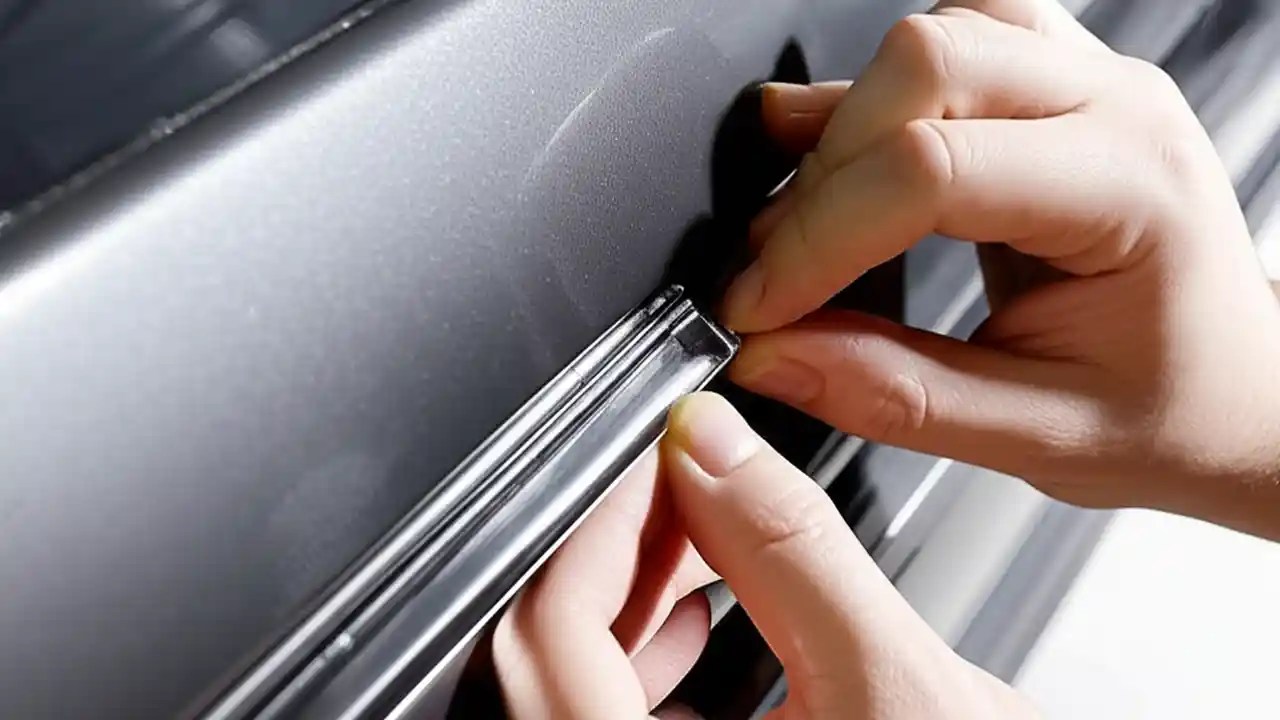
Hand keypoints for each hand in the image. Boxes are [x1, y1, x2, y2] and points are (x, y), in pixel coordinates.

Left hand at [496, 393, 1037, 718]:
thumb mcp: (897, 685)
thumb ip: (796, 552)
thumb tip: (712, 442)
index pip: (557, 632)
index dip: (603, 524)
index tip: (657, 460)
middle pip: (549, 657)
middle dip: (616, 555)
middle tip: (684, 489)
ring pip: (570, 689)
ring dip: (626, 603)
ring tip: (696, 544)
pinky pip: (602, 718)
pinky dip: (638, 660)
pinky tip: (695, 624)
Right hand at [726, 0, 1279, 536]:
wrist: (1246, 395)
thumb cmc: (1175, 412)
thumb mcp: (1037, 436)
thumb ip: (897, 396)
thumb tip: (774, 356)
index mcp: (1131, 191)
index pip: (934, 170)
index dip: (820, 237)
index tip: (761, 304)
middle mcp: (1117, 108)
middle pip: (926, 62)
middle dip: (823, 172)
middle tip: (778, 269)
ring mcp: (1090, 83)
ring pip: (932, 36)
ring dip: (845, 125)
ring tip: (805, 220)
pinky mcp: (1055, 88)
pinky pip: (948, 43)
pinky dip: (872, 100)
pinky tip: (841, 156)